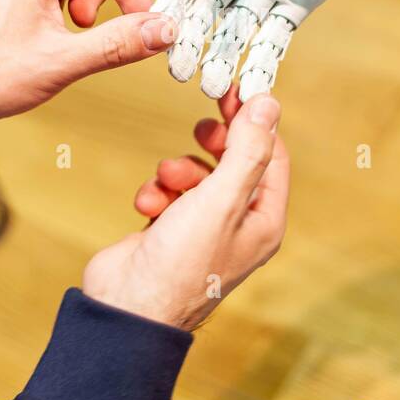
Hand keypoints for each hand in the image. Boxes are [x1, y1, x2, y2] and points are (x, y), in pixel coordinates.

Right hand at [82, 91, 288, 330]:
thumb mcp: (221, 198)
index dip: (256, 122)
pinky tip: (146, 205)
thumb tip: (269, 104)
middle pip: (235, 161)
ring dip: (177, 170)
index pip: (272, 156)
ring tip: (165, 182)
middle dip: (214, 144)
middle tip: (201, 126)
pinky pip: (169, 193)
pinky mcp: (170, 230)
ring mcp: (203, 229)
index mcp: (264, 220)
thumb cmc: (181, 263)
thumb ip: (247, 150)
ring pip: (196, 175)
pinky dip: (157, 192)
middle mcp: (239, 225)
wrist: (127, 308)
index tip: (236, 91)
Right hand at [151, 0, 363, 102]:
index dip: (172, 10)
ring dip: (223, 60)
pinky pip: (272, 40)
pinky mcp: (289, 7)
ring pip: (236, 32)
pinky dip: (262, 65)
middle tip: (179, 74)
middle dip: (192, 45)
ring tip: (212, 89)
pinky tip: (253, 91)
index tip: (156, 35)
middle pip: (206, 15)